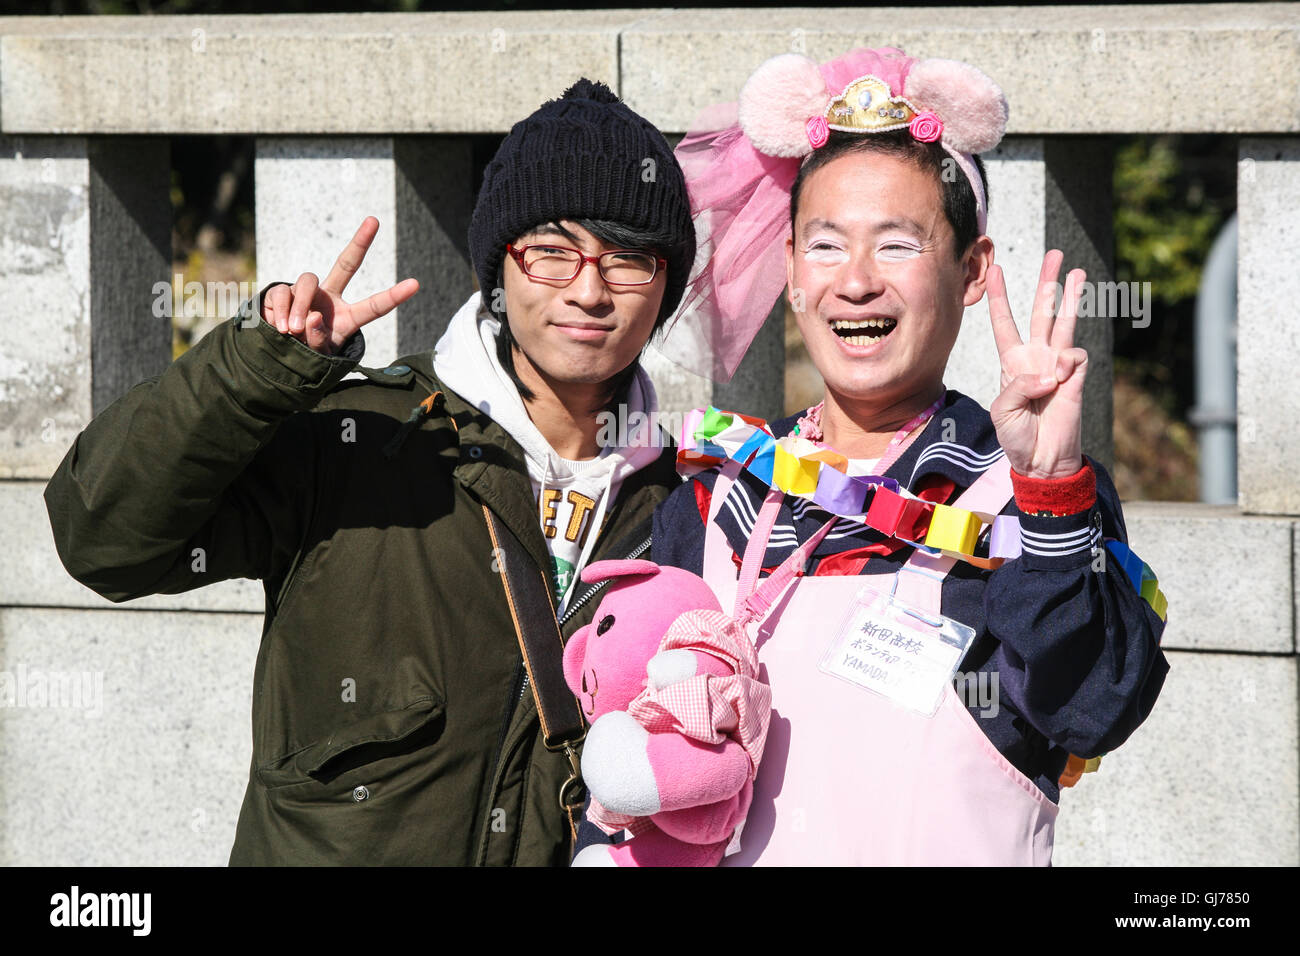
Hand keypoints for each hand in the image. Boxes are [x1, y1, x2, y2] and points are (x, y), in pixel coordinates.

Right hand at [260, 216, 418, 355]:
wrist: (278, 354)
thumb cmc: (306, 354)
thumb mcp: (319, 356)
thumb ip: (319, 341)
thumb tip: (314, 317)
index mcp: (348, 317)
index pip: (374, 306)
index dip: (394, 296)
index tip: (415, 284)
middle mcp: (330, 298)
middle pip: (346, 264)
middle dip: (360, 242)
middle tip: (374, 220)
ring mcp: (306, 292)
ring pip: (306, 281)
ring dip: (299, 306)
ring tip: (292, 331)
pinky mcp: (281, 292)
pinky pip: (281, 294)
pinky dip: (281, 312)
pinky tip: (280, 328)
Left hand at [987, 250, 1087, 478]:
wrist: (1041, 460)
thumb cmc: (1016, 436)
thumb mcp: (1001, 410)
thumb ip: (1018, 386)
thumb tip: (1051, 370)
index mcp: (1011, 362)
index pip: (1004, 323)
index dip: (999, 298)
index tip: (995, 271)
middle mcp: (1035, 356)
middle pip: (1041, 312)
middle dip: (1047, 282)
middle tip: (1055, 254)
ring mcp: (1057, 364)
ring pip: (1066, 322)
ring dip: (1072, 297)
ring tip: (1079, 271)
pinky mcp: (1076, 376)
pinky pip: (1075, 356)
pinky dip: (1067, 363)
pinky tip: (1060, 380)